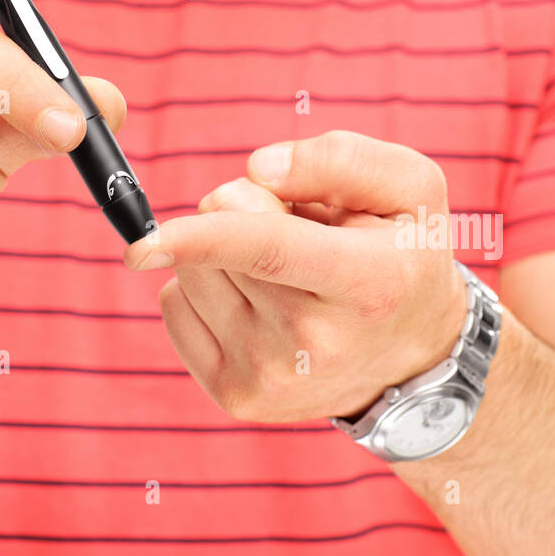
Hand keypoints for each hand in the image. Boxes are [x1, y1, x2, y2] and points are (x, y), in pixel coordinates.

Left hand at [124, 130, 466, 422]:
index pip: (269, 252)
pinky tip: (257, 302)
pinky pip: (174, 309)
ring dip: (219, 254)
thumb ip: (339, 159)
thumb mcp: (409, 186)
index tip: (142, 241)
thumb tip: (256, 171)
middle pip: (217, 245)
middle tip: (296, 232)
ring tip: (284, 271)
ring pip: (188, 274)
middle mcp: (316, 342)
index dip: (201, 237)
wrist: (412, 359)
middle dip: (240, 212)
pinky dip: (204, 289)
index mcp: (367, 283)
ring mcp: (271, 377)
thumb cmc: (403, 253)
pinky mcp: (236, 396)